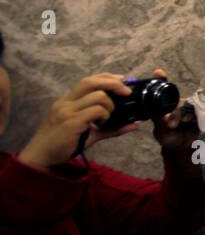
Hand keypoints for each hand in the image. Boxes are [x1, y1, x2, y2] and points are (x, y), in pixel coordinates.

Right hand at [17, 72, 134, 169]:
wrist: (41, 157)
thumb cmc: (63, 144)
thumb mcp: (89, 133)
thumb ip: (111, 128)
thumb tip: (134, 125)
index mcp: (67, 101)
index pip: (88, 80)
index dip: (106, 77)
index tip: (122, 80)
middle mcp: (66, 103)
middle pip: (91, 81)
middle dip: (113, 83)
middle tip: (127, 93)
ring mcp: (67, 111)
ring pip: (98, 96)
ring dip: (109, 105)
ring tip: (106, 118)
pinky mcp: (71, 122)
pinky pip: (95, 111)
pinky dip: (104, 115)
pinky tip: (101, 124)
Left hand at [143, 68, 198, 154]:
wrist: (184, 148)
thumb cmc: (170, 138)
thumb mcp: (160, 130)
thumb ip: (159, 120)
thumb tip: (158, 112)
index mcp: (165, 105)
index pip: (163, 89)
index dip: (161, 80)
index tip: (158, 72)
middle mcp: (177, 103)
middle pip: (177, 99)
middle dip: (174, 111)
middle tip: (169, 124)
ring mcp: (189, 108)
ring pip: (187, 105)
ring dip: (182, 116)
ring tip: (177, 126)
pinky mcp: (200, 113)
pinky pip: (199, 110)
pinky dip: (194, 116)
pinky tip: (190, 123)